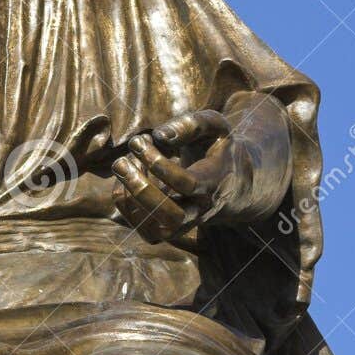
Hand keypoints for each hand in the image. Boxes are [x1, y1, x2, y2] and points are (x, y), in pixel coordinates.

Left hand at [110, 109, 254, 240]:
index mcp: (214, 183)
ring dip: (129, 197)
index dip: (158, 164)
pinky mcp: (167, 230)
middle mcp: (200, 210)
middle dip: (140, 189)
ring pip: (154, 228)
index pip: (186, 184)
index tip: (139, 141)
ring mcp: (184, 224)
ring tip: (124, 166)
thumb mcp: (215, 127)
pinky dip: (125, 205)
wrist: (233, 185)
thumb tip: (160, 135)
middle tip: (120, 162)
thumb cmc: (217, 149)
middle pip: (171, 216)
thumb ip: (191, 124)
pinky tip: (126, 179)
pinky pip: (143, 229)